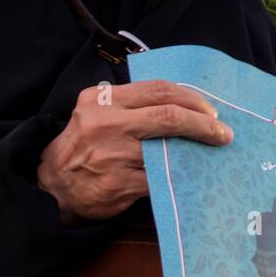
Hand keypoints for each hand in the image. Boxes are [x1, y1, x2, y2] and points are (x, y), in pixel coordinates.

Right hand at [37, 79, 230, 223]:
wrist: (52, 183)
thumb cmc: (84, 143)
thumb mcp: (97, 111)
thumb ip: (132, 104)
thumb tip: (184, 104)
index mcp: (104, 100)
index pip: (158, 91)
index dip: (191, 99)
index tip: (211, 111)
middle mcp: (107, 124)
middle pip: (168, 117)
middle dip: (203, 125)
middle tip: (223, 133)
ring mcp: (113, 156)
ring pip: (167, 151)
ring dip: (195, 153)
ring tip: (212, 153)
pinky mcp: (119, 185)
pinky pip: (160, 179)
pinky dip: (179, 176)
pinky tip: (192, 175)